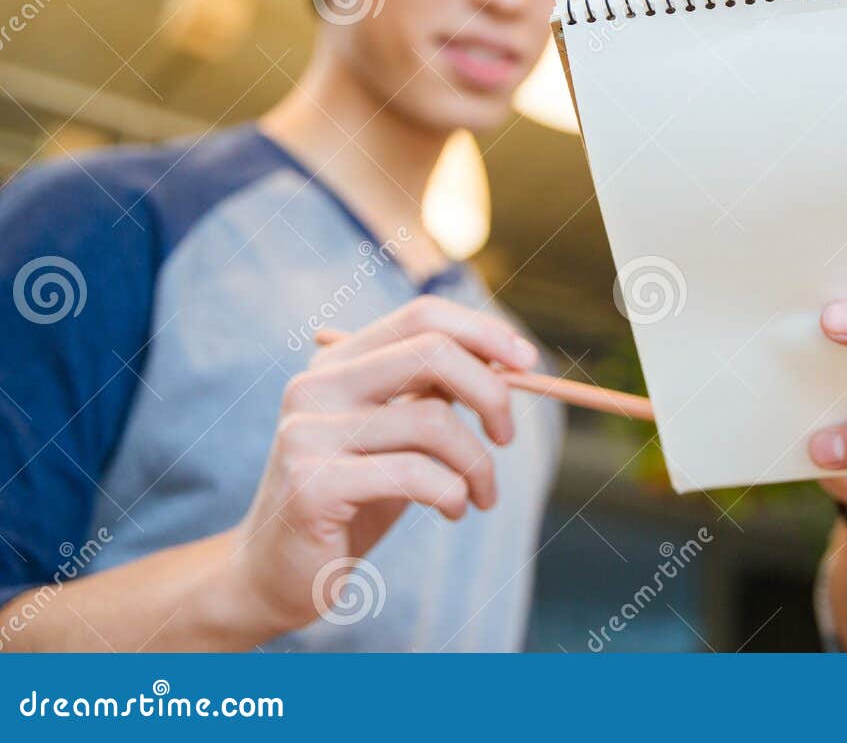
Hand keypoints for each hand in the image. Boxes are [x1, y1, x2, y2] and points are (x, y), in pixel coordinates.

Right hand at [227, 295, 539, 635]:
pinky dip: (453, 492)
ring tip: (480, 494)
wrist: (275, 574)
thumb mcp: (396, 436)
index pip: (422, 316)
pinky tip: (452, 510)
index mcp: (337, 364)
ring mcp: (307, 433)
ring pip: (434, 421)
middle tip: (507, 435)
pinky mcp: (311, 485)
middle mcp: (315, 387)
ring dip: (478, 464)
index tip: (528, 363)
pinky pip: (415, 473)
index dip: (483, 333)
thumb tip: (509, 361)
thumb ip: (433, 392)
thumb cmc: (352, 499)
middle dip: (491, 391)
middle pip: (431, 351)